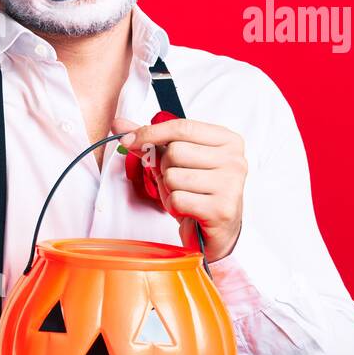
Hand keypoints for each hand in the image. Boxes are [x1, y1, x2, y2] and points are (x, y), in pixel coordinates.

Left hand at [113, 115, 246, 262]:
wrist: (213, 230)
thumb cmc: (194, 191)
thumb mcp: (171, 162)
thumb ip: (149, 142)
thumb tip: (119, 125)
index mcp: (227, 140)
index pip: (181, 127)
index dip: (150, 133)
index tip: (128, 140)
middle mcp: (234, 159)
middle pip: (175, 151)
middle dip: (165, 168)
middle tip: (178, 181)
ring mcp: (231, 184)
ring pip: (173, 176)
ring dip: (169, 189)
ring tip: (185, 195)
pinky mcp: (221, 208)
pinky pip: (178, 199)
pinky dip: (174, 205)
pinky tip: (188, 209)